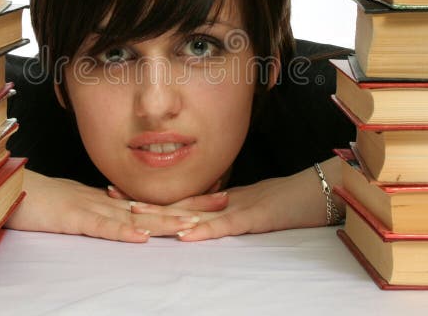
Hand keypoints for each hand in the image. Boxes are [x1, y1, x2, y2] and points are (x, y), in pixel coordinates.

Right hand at [5, 170, 208, 242]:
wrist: (7, 189)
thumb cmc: (38, 200)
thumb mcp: (76, 208)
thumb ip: (100, 213)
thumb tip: (127, 221)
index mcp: (108, 200)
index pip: (152, 203)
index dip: (182, 203)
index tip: (211, 201)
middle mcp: (105, 201)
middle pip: (153, 206)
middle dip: (188, 206)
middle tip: (222, 202)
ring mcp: (90, 207)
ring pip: (133, 216)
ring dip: (163, 222)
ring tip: (193, 225)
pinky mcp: (71, 217)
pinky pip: (99, 226)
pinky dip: (121, 232)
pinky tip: (142, 238)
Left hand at [126, 157, 344, 241]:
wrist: (316, 191)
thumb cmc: (285, 202)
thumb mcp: (247, 207)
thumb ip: (224, 211)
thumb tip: (199, 219)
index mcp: (218, 199)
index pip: (178, 200)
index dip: (150, 199)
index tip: (120, 195)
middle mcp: (222, 201)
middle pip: (178, 203)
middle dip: (145, 202)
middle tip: (112, 196)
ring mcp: (236, 207)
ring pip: (195, 213)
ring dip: (164, 215)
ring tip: (136, 216)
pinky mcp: (253, 218)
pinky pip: (225, 226)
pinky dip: (204, 230)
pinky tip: (184, 235)